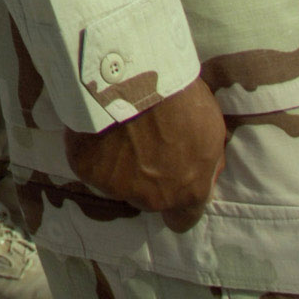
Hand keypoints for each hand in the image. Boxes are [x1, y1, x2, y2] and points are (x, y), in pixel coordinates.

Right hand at [64, 77, 227, 220]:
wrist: (134, 79)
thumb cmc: (180, 100)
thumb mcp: (211, 131)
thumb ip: (205, 162)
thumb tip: (202, 172)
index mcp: (188, 192)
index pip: (183, 219)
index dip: (177, 202)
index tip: (170, 181)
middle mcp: (153, 199)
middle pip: (147, 198)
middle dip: (146, 177)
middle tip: (142, 143)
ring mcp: (117, 188)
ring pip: (116, 182)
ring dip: (118, 162)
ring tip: (118, 129)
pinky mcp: (87, 170)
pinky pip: (89, 163)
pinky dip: (92, 148)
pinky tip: (97, 125)